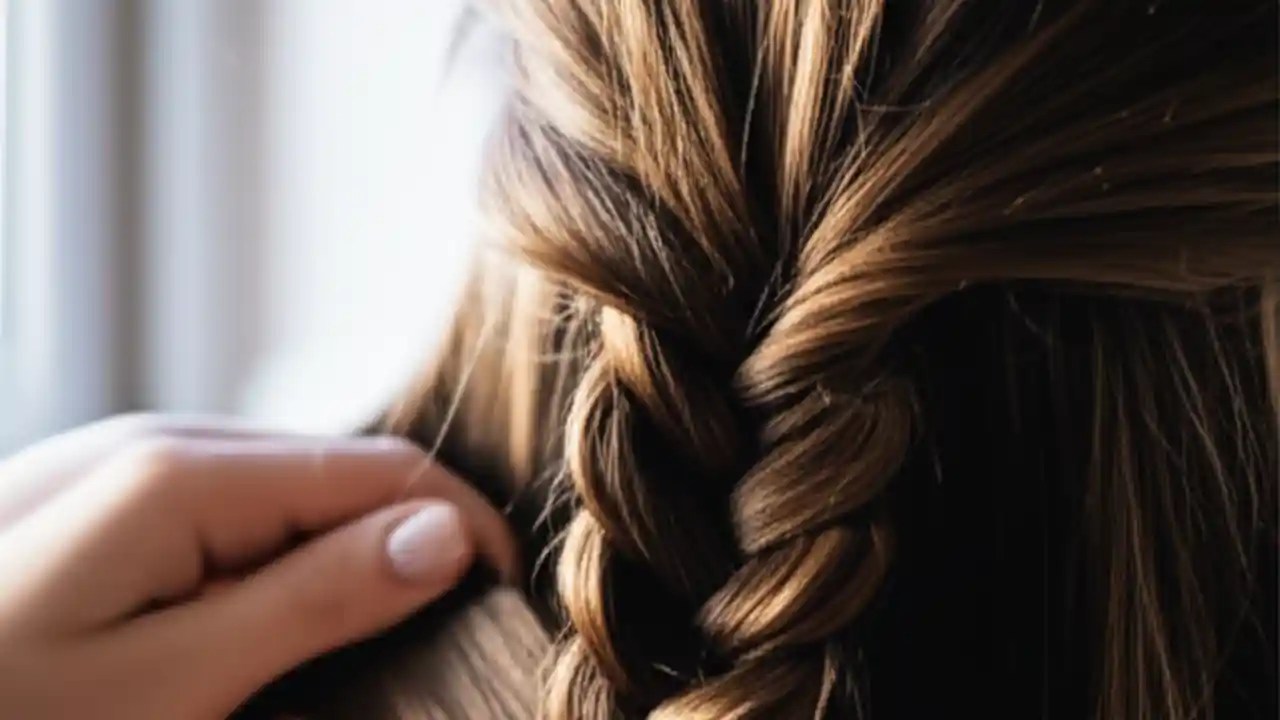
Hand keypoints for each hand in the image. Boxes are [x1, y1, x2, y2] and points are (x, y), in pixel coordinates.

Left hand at [0, 415, 517, 719]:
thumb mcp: (168, 690)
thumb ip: (310, 600)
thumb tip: (442, 534)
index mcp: (181, 474)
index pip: (382, 471)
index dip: (462, 526)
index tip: (504, 600)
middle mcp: (155, 443)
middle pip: (336, 469)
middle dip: (408, 537)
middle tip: (444, 629)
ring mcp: (117, 464)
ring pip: (284, 485)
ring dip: (343, 548)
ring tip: (369, 626)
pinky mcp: (93, 499)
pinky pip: (222, 504)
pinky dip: (276, 551)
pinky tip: (268, 610)